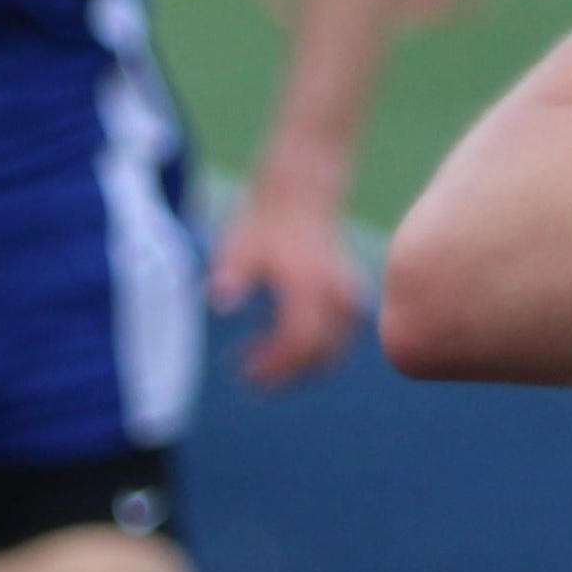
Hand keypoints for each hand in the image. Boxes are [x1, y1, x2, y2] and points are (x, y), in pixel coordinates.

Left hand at [212, 169, 365, 385]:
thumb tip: (219, 300)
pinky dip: (315, 349)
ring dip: (300, 364)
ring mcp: (350, 297)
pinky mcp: (352, 299)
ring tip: (262, 355)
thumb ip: (232, 274)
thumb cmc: (264, 224)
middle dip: (287, 373)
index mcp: (309, 284)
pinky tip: (283, 338)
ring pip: (335, 351)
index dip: (275, 364)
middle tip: (251, 374)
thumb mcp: (239, 246)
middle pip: (321, 354)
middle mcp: (336, 293)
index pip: (300, 340)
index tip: (245, 371)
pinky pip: (340, 339)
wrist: (300, 197)